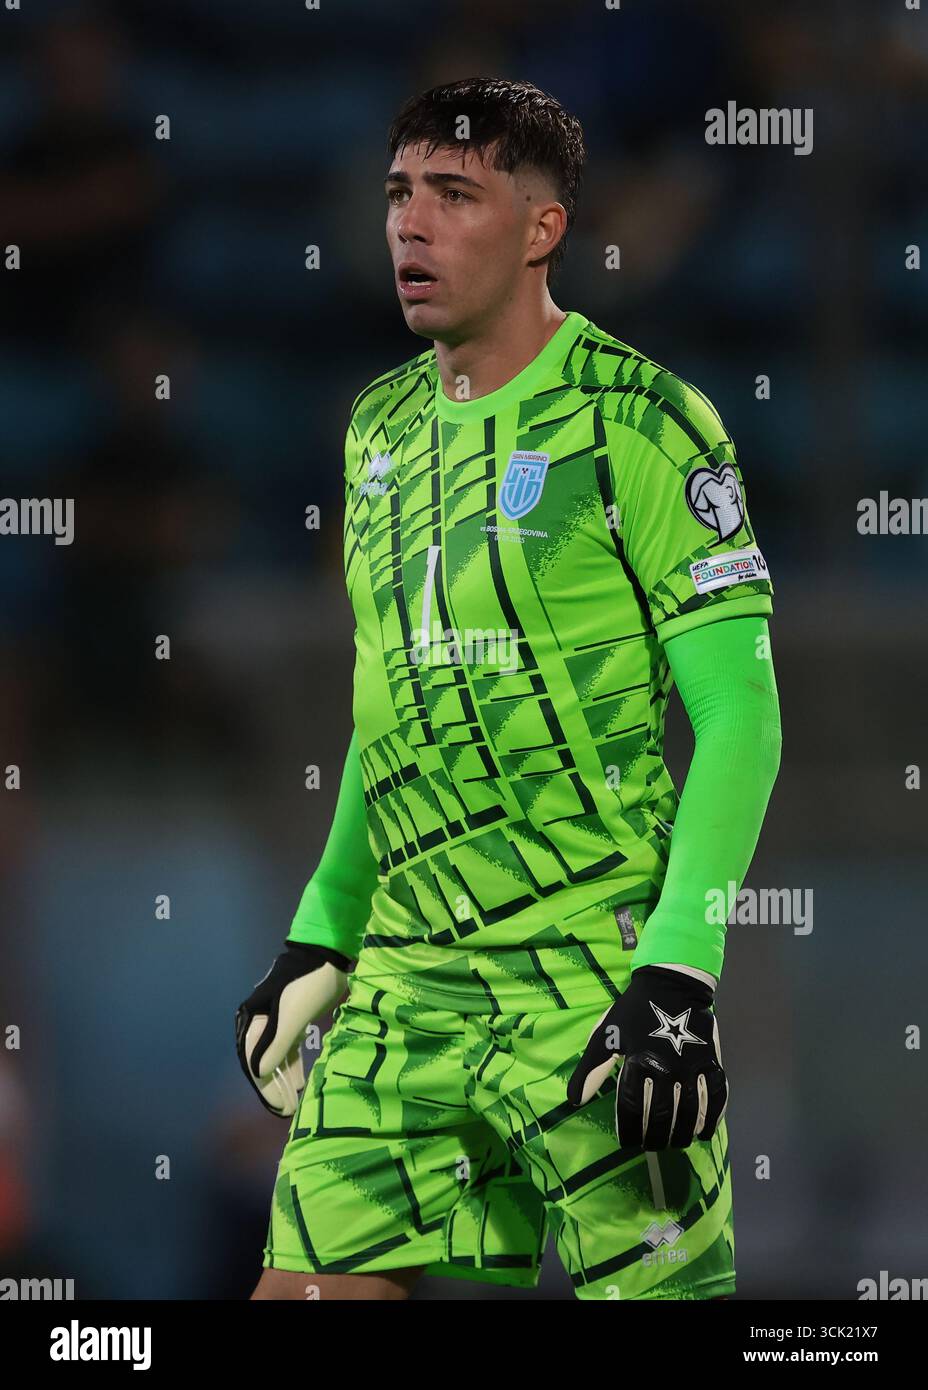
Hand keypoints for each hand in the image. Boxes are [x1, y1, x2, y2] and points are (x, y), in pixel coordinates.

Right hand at [235, 941, 352, 1115]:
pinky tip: (299, 1081)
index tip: (274, 1107)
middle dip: (273, 1086)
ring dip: (284, 1077)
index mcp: (252, 1020)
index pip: (251, 1060)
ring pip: (276, 1056)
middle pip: (262, 1061)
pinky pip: (289, 1048)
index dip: (262, 1085)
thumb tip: (259, 1072)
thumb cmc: (305, 984)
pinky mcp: (293, 1020)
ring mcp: (277, 1022)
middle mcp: (259, 1022)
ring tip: (293, 1100)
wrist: (324, 954)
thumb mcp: (291, 1016)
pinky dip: (292, 1064)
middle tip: (285, 1109)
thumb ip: (275, 1044)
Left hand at [566, 965, 727, 1148]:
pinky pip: (716, 1096)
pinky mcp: (712, 1062)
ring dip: (681, 1135)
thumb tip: (574, 1100)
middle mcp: (668, 1069)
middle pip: (662, 1117)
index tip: (628, 1144)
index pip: (633, 1109)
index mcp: (639, 1062)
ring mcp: (693, 1067)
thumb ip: (590, 1070)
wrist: (671, 983)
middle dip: (655, 1138)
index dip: (630, 1132)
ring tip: (672, 1143)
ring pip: (691, 1113)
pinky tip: (702, 1132)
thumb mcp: (606, 1036)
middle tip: (650, 1146)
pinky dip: (712, 1119)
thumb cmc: (634, 1011)